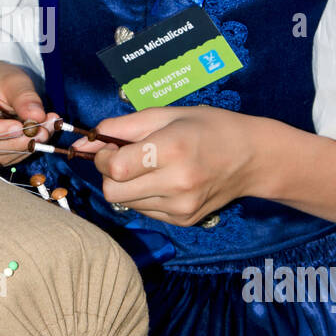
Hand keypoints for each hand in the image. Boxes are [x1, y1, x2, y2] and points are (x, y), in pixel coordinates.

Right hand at [0, 61, 58, 165]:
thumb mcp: (13, 80)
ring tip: (46, 130)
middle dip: (15, 142)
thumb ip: (24, 98)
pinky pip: (1, 159)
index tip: (20, 127)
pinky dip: (23, 150)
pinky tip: (38, 137)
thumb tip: (37, 118)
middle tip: (43, 131)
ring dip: (23, 147)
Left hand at [74, 105, 263, 224]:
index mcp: (172, 149)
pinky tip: (163, 180)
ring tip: (150, 167)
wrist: (253, 157)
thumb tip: (82, 143)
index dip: (101, 156)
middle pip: (113, 191)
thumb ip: (120, 127)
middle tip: (124, 157)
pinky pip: (144, 211)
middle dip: (109, 173)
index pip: (114, 167)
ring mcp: (181, 207)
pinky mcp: (183, 221)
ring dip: (126, 185)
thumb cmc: (209, 127)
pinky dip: (143, 196)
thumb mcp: (166, 113)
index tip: (109, 146)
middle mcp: (177, 183)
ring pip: (125, 203)